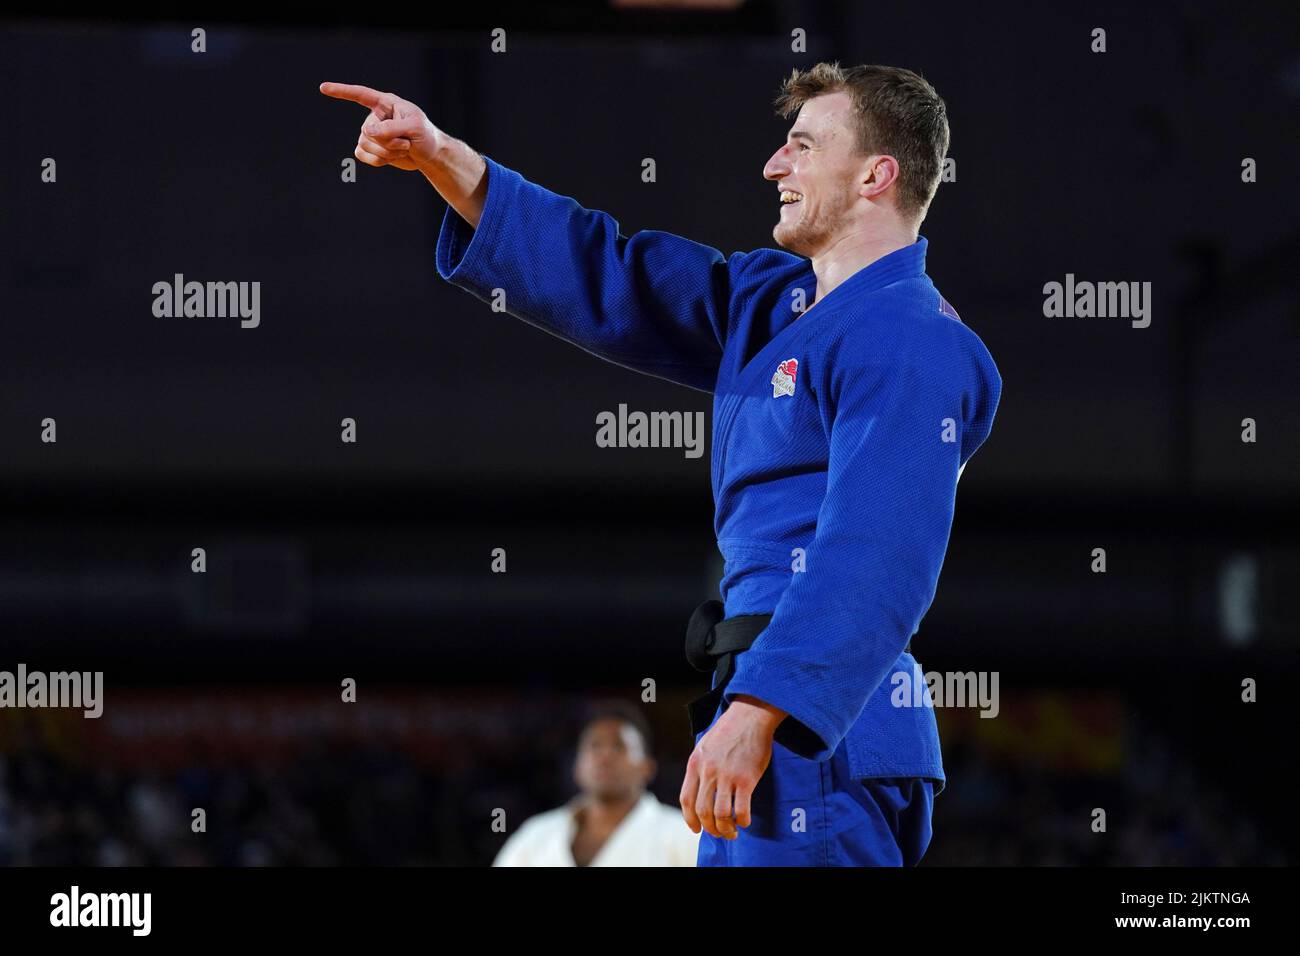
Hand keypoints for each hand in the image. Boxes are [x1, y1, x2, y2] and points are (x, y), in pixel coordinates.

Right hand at [319, 82, 446, 172]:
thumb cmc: (425, 135)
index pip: (360, 95)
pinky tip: (390, 158)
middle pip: (367, 131)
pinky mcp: (370, 149)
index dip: (341, 91)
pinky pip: (362, 156)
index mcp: (385, 103)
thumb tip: (366, 132)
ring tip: (403, 148)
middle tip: (407, 142)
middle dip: (389, 142)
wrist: (429, 154)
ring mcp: (370, 133)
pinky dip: (378, 161)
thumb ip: (391, 128)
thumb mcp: (413, 127)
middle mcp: (375, 117)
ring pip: (365, 145)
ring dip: (387, 152)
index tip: (323, 88)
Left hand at [679, 695, 785, 838]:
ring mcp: (727, 776)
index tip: (696, 829)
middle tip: (719, 833)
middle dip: (710, 828)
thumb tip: (699, 791)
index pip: (686, 800)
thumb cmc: (729, 730)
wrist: (750, 716)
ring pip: (721, 814)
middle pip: (703, 811)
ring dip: (726, 828)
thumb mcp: (704, 746)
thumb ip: (700, 767)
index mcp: (695, 764)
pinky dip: (743, 820)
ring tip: (732, 831)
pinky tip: (745, 821)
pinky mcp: (746, 779)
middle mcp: (708, 772)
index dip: (690, 819)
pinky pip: (741, 809)